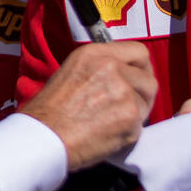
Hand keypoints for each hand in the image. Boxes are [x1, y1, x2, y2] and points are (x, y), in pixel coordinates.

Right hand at [20, 43, 156, 170]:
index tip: (138, 79)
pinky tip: (107, 136)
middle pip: (148, 80)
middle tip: (128, 108)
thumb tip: (123, 76)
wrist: (42, 138)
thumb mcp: (70, 73)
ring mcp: (124, 92)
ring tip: (110, 124)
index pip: (138, 51)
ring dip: (134, 116)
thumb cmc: (48, 113)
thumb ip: (100, 69)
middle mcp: (112, 68)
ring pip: (146, 104)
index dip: (141, 68)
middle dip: (142, 95)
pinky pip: (140, 126)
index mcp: (95, 54)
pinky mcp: (130, 117)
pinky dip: (128, 134)